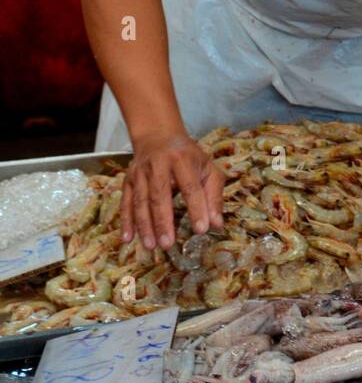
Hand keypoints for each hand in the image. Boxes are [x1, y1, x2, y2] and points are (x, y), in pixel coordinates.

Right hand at [121, 130, 224, 249]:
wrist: (158, 136)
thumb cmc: (188, 157)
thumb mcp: (207, 169)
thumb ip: (214, 195)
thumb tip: (216, 224)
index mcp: (182, 160)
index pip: (190, 187)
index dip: (196, 208)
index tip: (201, 229)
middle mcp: (158, 165)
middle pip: (159, 195)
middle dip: (163, 221)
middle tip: (168, 244)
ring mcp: (140, 173)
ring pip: (140, 201)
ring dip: (144, 225)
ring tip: (151, 246)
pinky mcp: (127, 180)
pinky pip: (125, 203)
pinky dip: (126, 222)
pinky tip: (128, 238)